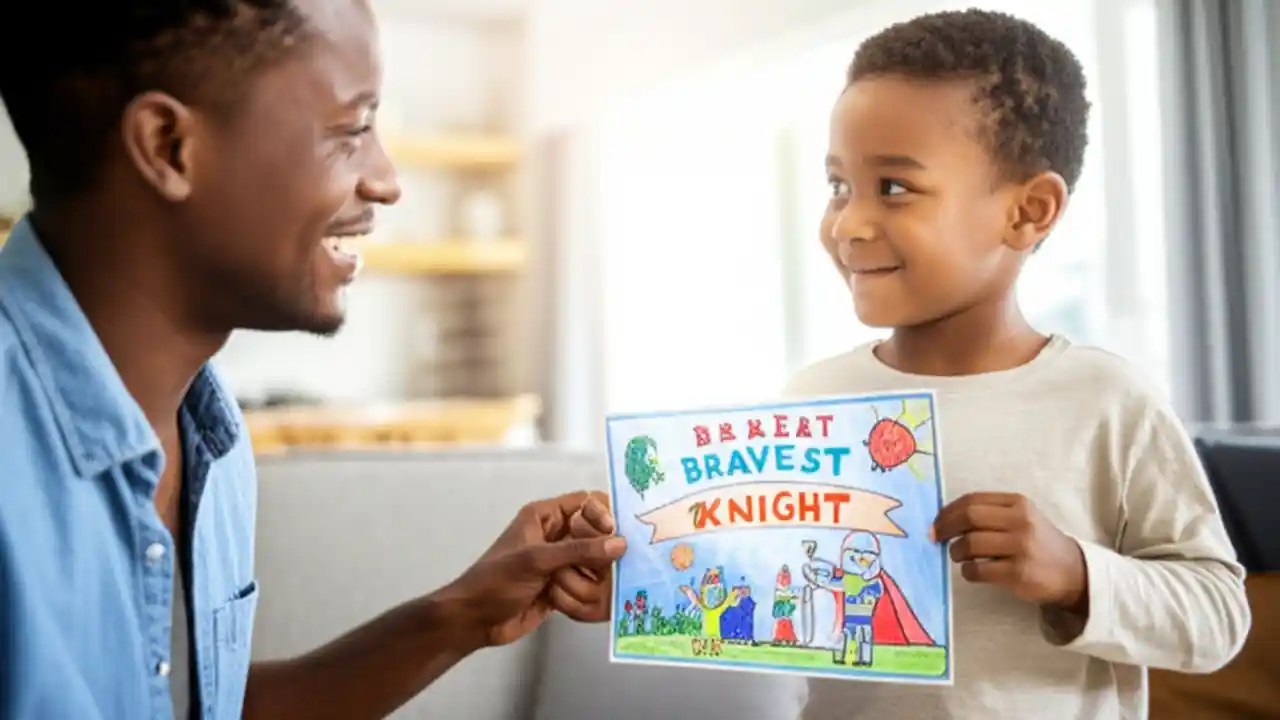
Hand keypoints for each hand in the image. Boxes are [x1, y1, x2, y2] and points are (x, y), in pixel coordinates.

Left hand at [438, 491, 626, 647]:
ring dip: (589, 577)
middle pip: (596, 534)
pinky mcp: (562, 586)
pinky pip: (586, 584)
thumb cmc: (497, 581)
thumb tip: (620, 543)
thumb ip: (579, 550)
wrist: (474, 620)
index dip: (603, 515)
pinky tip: (578, 599)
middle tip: (608, 567)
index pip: (587, 502)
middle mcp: (555, 535)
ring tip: (580, 587)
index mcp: (544, 516)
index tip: (614, 535)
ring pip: (594, 562)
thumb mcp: (537, 560)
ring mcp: (559, 562)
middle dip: (600, 552)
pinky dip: (585, 592)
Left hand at [931, 492, 1086, 613]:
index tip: (936, 522)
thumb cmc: (1037, 542)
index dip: (948, 511)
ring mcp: (1021, 547)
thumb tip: (943, 520)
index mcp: (1018, 503)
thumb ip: (989, 514)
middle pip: (969, 518)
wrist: (1072, 572)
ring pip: (970, 544)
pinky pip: (978, 570)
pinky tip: (972, 572)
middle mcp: (1021, 521)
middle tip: (936, 538)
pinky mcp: (1019, 573)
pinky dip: (967, 571)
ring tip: (959, 556)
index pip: (972, 500)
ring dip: (956, 551)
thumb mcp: (1020, 518)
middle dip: (945, 527)